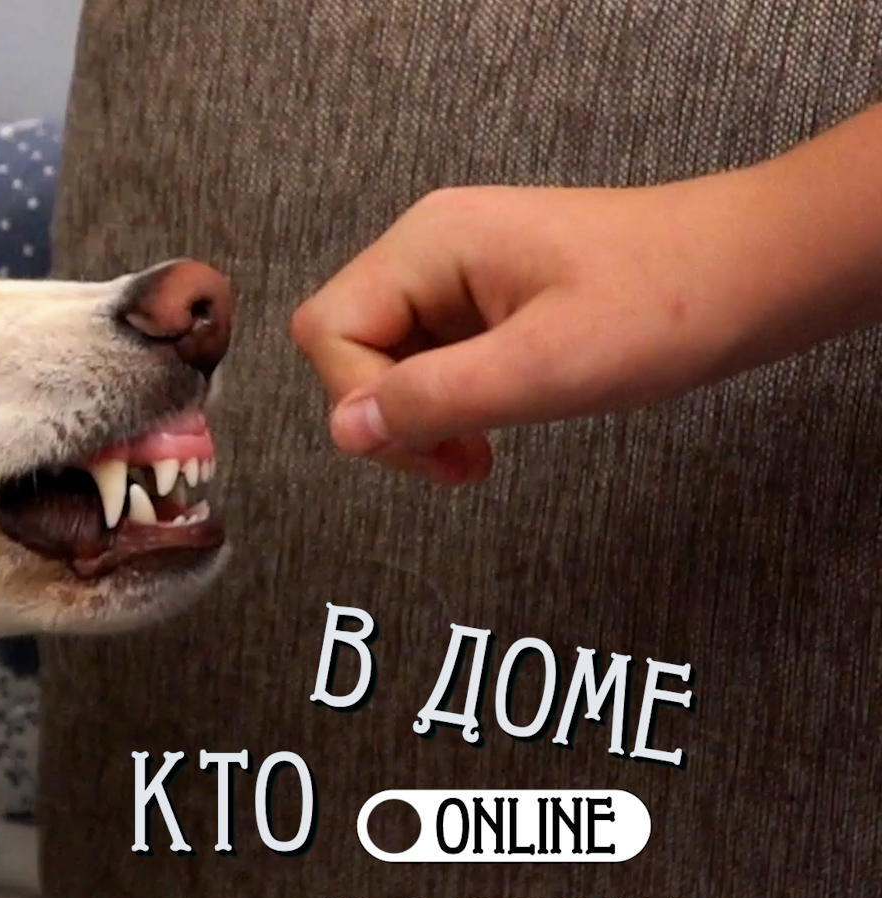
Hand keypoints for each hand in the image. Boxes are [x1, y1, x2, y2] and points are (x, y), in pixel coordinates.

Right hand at [289, 178, 770, 483]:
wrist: (761, 271)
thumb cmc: (668, 305)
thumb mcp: (545, 366)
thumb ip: (434, 398)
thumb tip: (342, 432)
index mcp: (431, 243)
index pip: (328, 329)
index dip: (358, 400)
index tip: (430, 446)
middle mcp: (431, 247)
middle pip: (348, 346)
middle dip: (387, 417)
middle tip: (459, 462)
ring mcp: (458, 271)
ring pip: (385, 360)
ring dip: (420, 418)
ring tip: (479, 454)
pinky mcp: (488, 297)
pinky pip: (430, 358)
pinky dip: (450, 404)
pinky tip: (494, 429)